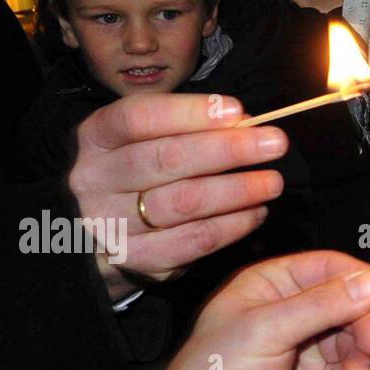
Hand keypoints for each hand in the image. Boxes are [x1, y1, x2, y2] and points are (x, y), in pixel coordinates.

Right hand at [69, 94, 289, 301]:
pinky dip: (232, 225)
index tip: (237, 110)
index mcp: (95, 138)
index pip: (139, 117)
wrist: (99, 238)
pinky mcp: (138, 259)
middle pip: (167, 159)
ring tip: (272, 182)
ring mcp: (113, 223)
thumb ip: (183, 129)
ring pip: (184, 202)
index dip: (190, 112)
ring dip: (237, 190)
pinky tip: (256, 212)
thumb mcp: (142, 142)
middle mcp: (96, 179)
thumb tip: (242, 123)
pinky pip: (194, 240)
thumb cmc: (136, 177)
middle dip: (228, 149)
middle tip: (274, 144)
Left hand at [143, 251, 369, 369]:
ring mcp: (308, 352)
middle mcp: (294, 314)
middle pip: (352, 306)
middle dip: (366, 327)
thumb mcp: (265, 330)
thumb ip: (321, 306)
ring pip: (356, 344)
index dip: (363, 279)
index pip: (329, 268)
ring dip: (363, 363)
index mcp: (273, 286)